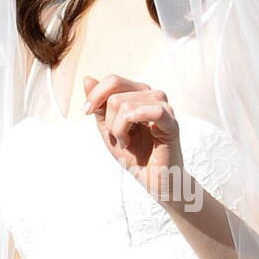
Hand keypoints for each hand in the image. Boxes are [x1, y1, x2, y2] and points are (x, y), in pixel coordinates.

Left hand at [82, 74, 184, 202]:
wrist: (153, 180)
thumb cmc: (134, 155)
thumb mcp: (108, 129)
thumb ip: (99, 105)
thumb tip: (88, 78)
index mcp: (139, 94)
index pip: (113, 80)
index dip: (95, 95)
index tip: (87, 112)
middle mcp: (153, 95)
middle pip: (116, 96)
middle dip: (109, 121)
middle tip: (118, 138)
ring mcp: (165, 108)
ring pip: (126, 106)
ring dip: (118, 129)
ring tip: (126, 142)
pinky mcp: (172, 125)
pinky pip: (154, 111)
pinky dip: (134, 123)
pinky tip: (129, 138)